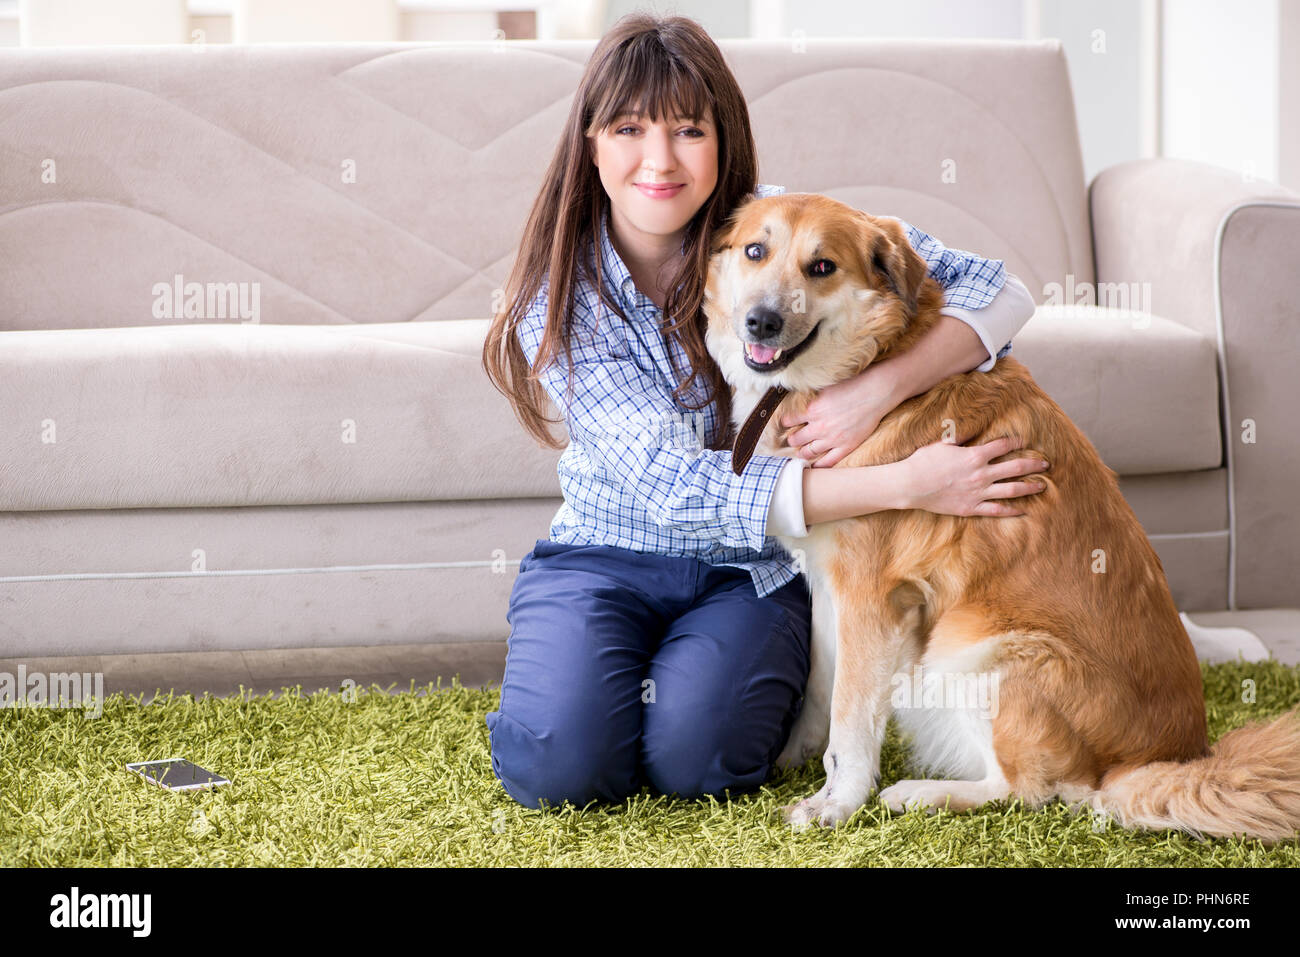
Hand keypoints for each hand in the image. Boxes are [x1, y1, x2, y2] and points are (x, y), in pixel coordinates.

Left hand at [779, 365, 898, 467]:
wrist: (876, 393)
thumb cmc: (852, 385)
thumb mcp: (825, 387)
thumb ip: (812, 398)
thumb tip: (800, 401)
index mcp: (812, 410)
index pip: (788, 420)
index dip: (785, 422)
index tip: (784, 424)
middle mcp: (819, 427)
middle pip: (796, 439)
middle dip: (792, 439)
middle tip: (792, 439)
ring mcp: (832, 439)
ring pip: (809, 452)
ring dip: (802, 452)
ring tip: (800, 452)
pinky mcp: (846, 446)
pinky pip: (828, 462)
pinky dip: (818, 465)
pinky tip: (814, 465)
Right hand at [893, 436, 1049, 516]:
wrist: (910, 485)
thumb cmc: (923, 461)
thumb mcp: (941, 444)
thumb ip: (958, 439)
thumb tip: (965, 431)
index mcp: (974, 455)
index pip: (1002, 445)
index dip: (1015, 441)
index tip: (1023, 440)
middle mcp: (981, 474)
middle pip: (1015, 467)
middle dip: (1033, 464)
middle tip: (1046, 464)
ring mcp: (978, 492)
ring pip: (1011, 489)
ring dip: (1029, 486)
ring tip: (1042, 485)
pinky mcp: (972, 507)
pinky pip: (997, 509)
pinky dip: (1012, 510)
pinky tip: (1024, 509)